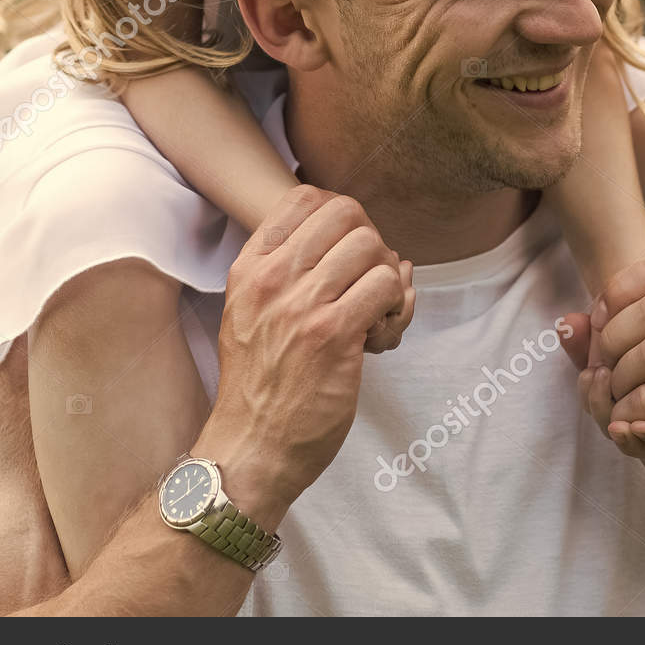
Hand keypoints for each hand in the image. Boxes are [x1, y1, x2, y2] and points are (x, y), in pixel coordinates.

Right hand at [208, 185, 410, 511]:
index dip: (341, 214)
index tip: (347, 247)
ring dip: (386, 274)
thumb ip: (286, 270)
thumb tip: (363, 238)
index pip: (305, 197)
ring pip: (372, 246)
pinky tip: (379, 329)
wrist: (251, 446)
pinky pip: (386, 286)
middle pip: (346, 213)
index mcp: (251, 268)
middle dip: (370, 240)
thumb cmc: (258, 383)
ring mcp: (303, 305)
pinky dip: (396, 303)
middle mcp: (273, 278)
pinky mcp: (334, 335)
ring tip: (376, 307)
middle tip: (368, 277)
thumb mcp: (249, 311)